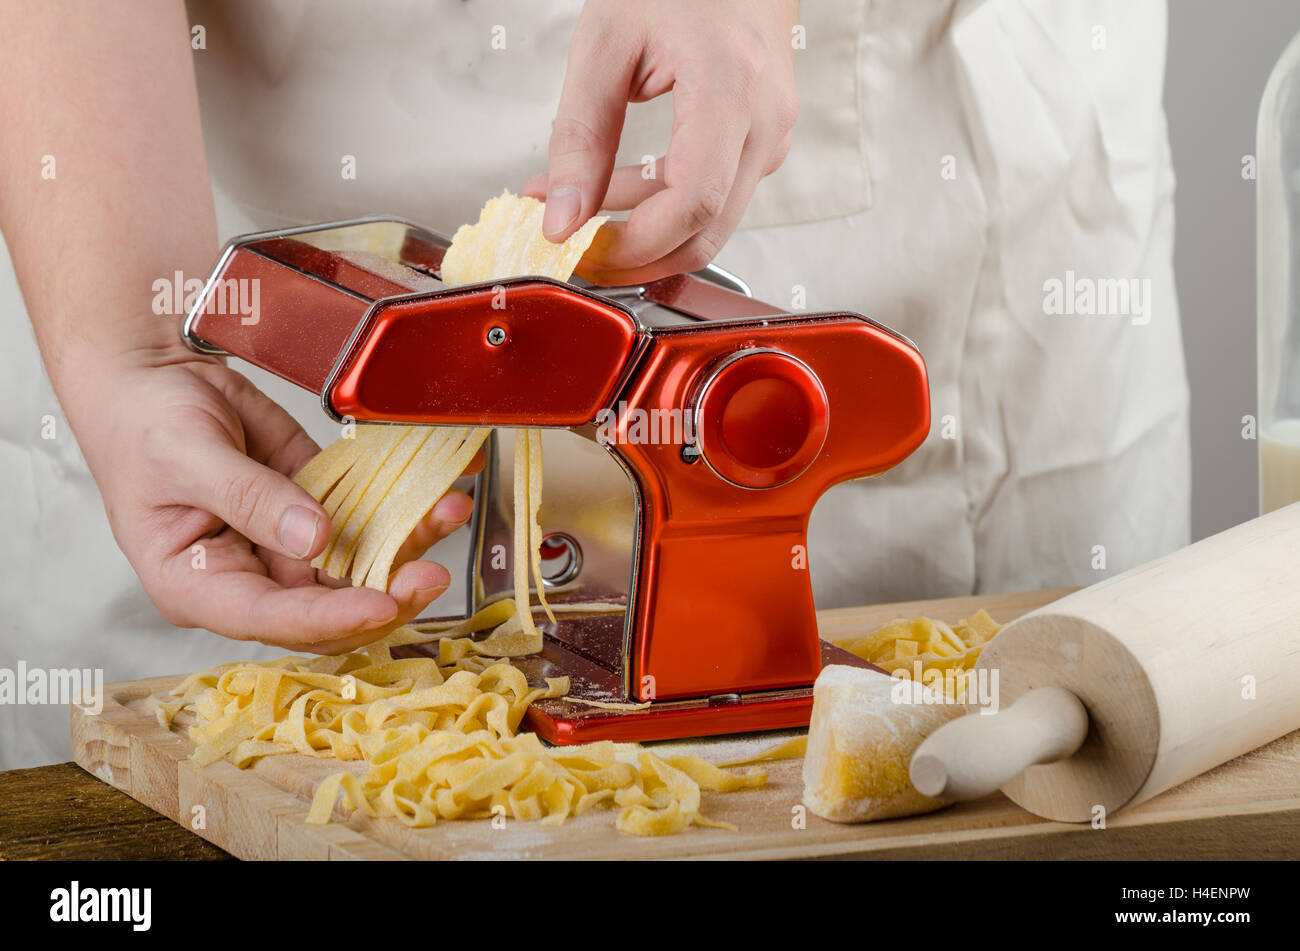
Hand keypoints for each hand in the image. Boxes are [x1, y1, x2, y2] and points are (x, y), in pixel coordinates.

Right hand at [83, 358, 475, 653]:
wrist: (152, 372)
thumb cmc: (142, 422)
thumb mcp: (184, 455)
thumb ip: (249, 497)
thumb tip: (314, 538)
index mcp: (198, 585)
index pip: (272, 620)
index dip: (332, 619)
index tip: (383, 603)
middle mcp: (250, 577)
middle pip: (327, 608)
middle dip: (385, 596)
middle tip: (432, 574)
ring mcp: (288, 544)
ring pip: (358, 566)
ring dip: (407, 548)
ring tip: (448, 514)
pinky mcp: (318, 507)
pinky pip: (367, 518)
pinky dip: (404, 509)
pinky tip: (440, 492)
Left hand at [524, 0, 799, 284]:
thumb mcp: (605, 43)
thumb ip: (580, 134)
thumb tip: (561, 215)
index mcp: (732, 87)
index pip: (692, 203)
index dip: (637, 244)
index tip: (583, 252)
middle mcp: (765, 121)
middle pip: (707, 231)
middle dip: (638, 257)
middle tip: (576, 254)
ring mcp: (772, 135)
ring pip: (709, 221)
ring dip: (643, 230)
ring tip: (579, 208)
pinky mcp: (763, 142)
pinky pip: (714, 196)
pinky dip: (661, 206)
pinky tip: (614, 187)